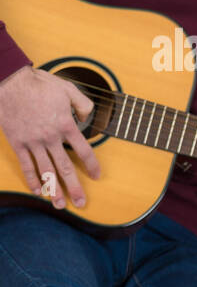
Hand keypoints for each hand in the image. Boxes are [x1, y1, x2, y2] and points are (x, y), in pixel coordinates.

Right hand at [0, 65, 100, 207]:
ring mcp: (33, 142)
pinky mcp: (18, 142)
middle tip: (81, 203)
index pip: (84, 151)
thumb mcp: (69, 89)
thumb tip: (87, 119)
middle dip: (74, 188)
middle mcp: (51, 137)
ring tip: (60, 204)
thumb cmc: (40, 84)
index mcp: (66, 125)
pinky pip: (26, 165)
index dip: (92, 165)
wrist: (10, 82)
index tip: (96, 176)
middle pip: (66, 168)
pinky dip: (32, 179)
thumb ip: (84, 105)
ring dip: (53, 189)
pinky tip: (37, 191)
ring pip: (46, 171)